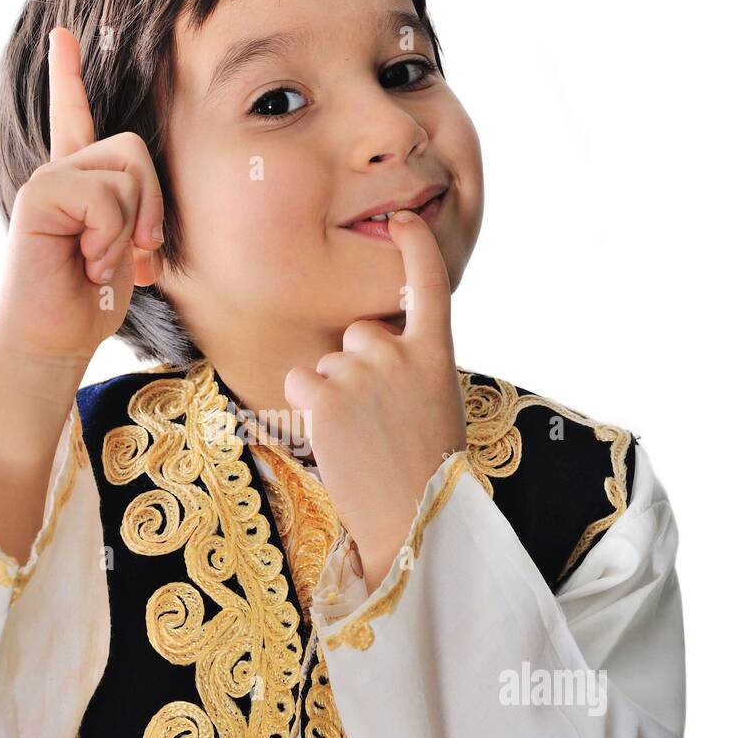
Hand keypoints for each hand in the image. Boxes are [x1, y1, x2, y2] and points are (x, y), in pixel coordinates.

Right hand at [0, 25, 166, 368]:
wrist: (51, 342)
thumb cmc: (87, 303)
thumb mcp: (126, 253)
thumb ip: (135, 216)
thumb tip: (147, 222)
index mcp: (77, 184)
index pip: (73, 120)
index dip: (68, 78)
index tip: (62, 35)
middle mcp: (59, 174)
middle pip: (134, 149)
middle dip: (152, 205)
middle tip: (137, 256)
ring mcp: (47, 182)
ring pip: (126, 172)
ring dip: (130, 229)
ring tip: (102, 264)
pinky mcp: (39, 196)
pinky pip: (105, 197)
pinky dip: (110, 239)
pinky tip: (88, 264)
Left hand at [283, 209, 466, 594]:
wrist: (414, 519)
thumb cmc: (428, 468)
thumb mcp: (437, 402)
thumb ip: (413, 365)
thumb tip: (376, 344)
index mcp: (436, 353)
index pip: (427, 282)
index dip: (413, 245)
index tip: (401, 219)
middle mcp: (398, 351)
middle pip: (359, 334)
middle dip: (358, 366)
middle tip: (378, 419)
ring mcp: (359, 371)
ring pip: (327, 362)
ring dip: (333, 394)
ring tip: (361, 437)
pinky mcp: (323, 395)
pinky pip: (300, 383)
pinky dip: (308, 409)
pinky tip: (334, 438)